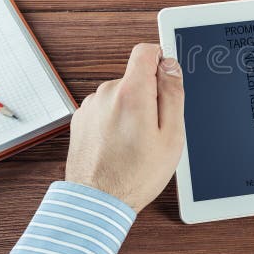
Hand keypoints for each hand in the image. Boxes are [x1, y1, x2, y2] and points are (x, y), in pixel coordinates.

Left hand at [66, 43, 184, 212]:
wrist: (98, 201)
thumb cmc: (136, 174)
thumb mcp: (171, 135)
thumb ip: (172, 94)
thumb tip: (171, 66)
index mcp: (131, 93)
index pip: (145, 51)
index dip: (161, 60)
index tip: (167, 79)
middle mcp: (106, 94)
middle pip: (135, 77)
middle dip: (149, 95)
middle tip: (155, 129)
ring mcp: (90, 106)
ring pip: (120, 95)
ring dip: (131, 110)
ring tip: (135, 143)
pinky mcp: (81, 120)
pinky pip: (106, 109)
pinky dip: (115, 121)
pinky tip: (120, 146)